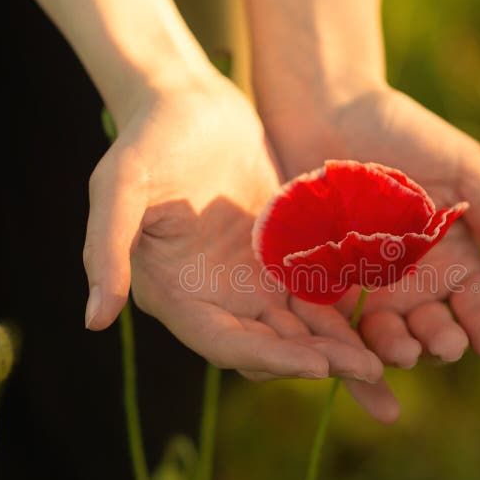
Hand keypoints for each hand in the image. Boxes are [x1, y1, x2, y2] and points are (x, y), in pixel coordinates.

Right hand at [82, 77, 400, 419]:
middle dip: (318, 364)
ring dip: (339, 352)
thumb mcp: (121, 186)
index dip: (270, 357)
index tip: (318, 365)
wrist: (189, 103)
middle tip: (372, 375)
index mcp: (176, 294)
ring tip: (385, 369)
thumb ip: (106, 249)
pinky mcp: (280, 260)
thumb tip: (94, 319)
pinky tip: (379, 327)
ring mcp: (250, 282)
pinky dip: (342, 316)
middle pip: (270, 347)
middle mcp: (215, 298)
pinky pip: (314, 296)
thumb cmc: (148, 140)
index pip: (225, 342)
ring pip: (299, 331)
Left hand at [258, 85, 479, 365]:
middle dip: (441, 342)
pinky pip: (334, 323)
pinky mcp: (321, 282)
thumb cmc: (403, 132)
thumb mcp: (463, 171)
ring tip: (404, 352)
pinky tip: (353, 357)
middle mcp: (412, 280)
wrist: (328, 106)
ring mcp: (365, 284)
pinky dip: (345, 344)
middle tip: (443, 345)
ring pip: (385, 333)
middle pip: (432, 326)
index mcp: (452, 257)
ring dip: (396, 350)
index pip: (476, 303)